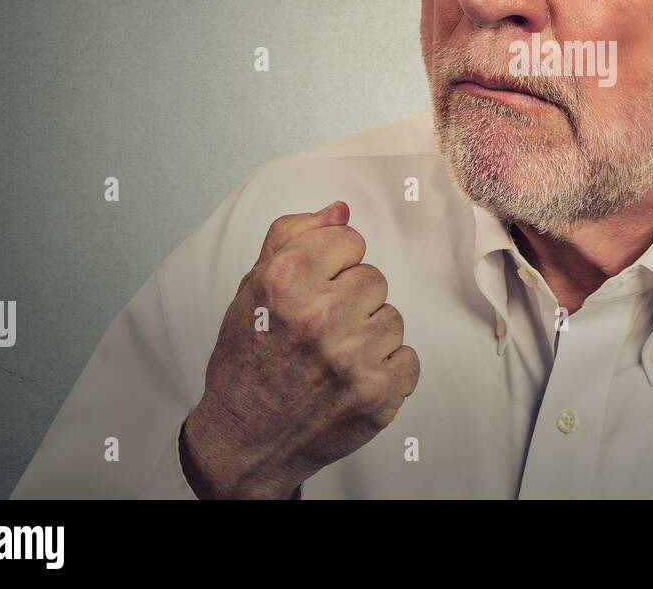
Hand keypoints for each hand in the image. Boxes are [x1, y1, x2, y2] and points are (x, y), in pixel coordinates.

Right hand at [180, 201, 419, 498]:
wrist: (244, 441)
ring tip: (331, 358)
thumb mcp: (252, 289)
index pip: (349, 239)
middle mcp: (320, 316)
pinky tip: (350, 380)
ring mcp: (353, 357)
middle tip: (318, 331)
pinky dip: (386, 370)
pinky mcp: (378, 392)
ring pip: (392, 317)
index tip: (315, 288)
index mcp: (286, 281)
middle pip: (374, 277)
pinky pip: (408, 358)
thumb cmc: (247, 363)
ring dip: (368, 335)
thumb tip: (340, 210)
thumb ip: (293, 238)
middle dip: (350, 299)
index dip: (332, 264)